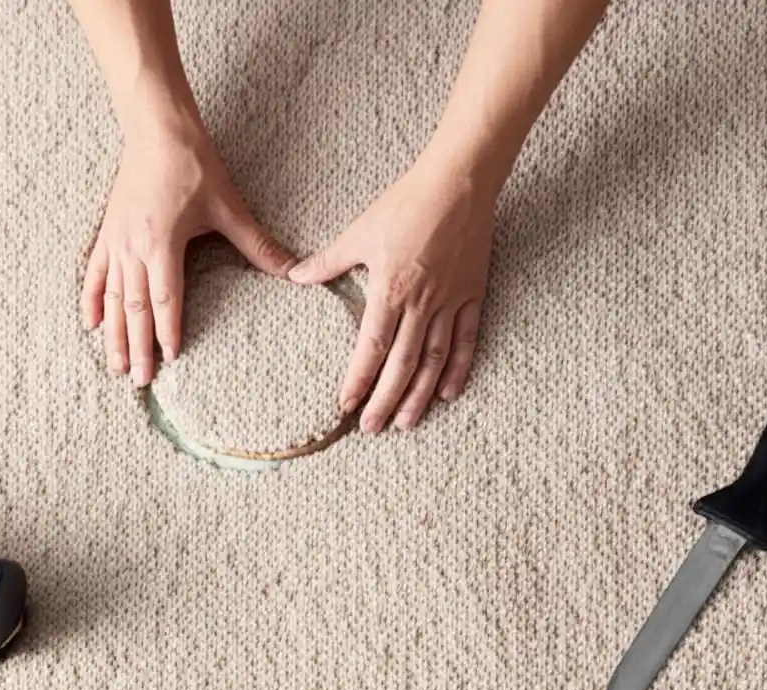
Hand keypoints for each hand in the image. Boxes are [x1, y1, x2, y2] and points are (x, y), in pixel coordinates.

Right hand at [81, 124, 295, 385]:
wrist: (156, 129)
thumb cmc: (193, 165)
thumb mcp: (229, 205)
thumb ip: (257, 244)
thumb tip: (292, 270)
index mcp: (162, 243)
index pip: (164, 299)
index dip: (166, 331)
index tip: (170, 359)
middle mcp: (133, 247)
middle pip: (133, 308)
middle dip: (138, 346)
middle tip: (140, 381)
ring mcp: (115, 241)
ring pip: (110, 298)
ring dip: (113, 334)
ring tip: (115, 365)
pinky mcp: (107, 232)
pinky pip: (94, 273)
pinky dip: (91, 300)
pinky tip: (89, 324)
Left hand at [289, 166, 494, 432]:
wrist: (458, 184)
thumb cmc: (406, 205)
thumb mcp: (360, 232)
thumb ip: (328, 262)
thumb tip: (295, 276)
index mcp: (390, 291)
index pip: (371, 348)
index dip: (358, 380)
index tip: (346, 405)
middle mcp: (421, 304)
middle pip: (402, 365)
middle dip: (386, 400)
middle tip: (373, 428)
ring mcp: (450, 302)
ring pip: (434, 360)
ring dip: (419, 395)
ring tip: (407, 422)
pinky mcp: (472, 295)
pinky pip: (466, 340)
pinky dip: (458, 369)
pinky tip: (447, 393)